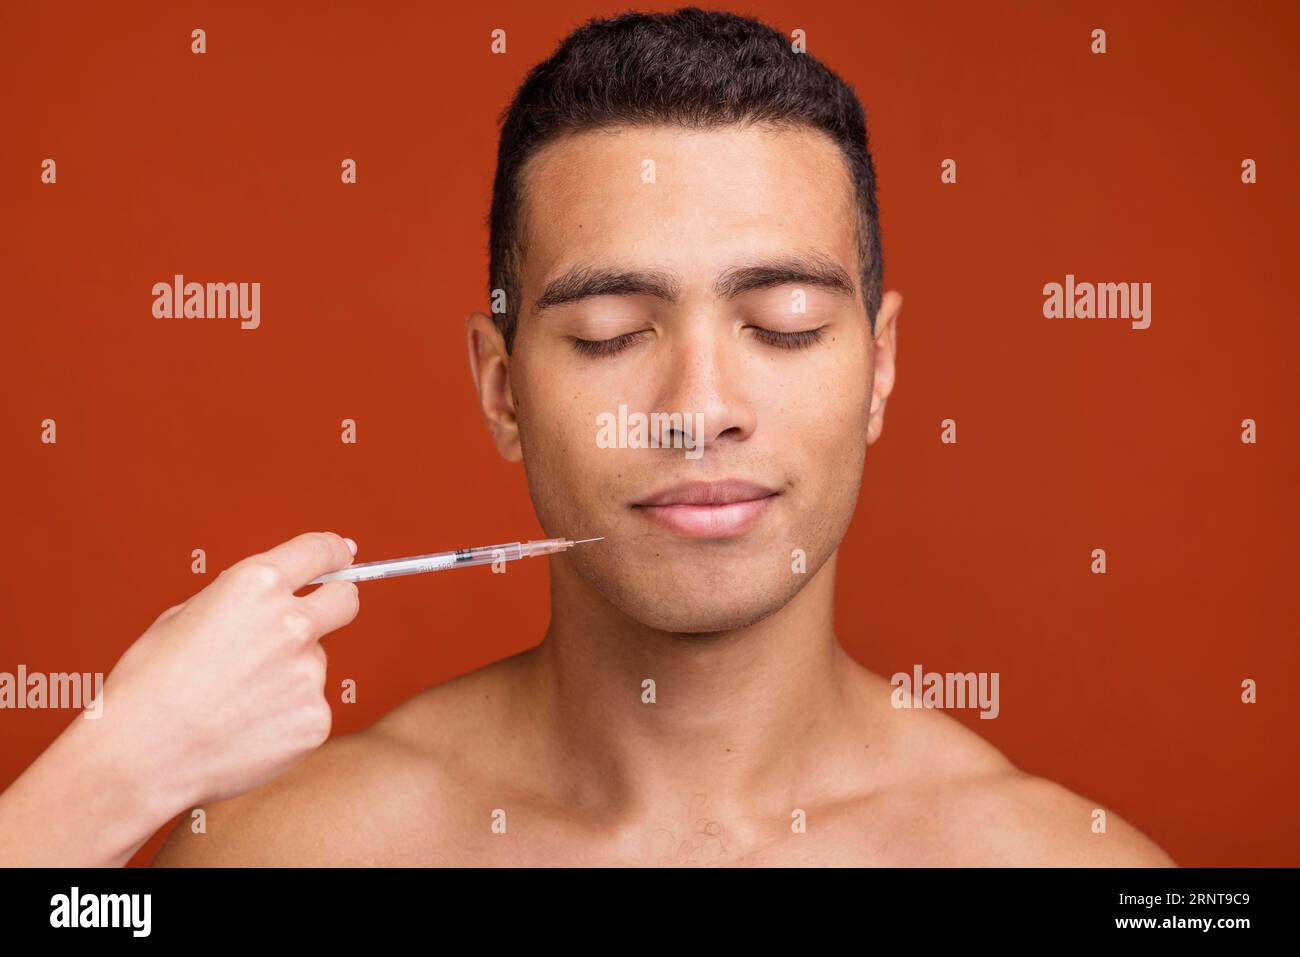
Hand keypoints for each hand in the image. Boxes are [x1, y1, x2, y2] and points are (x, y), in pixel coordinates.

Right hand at [103, 531, 361, 809]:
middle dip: (335, 603)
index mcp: (255, 586)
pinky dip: (285, 716)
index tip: (342, 554)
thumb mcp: (182, 615)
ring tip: (236, 700)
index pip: (319, 551)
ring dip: (290, 673)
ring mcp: (309, 673)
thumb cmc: (148, 688)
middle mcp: (291, 622)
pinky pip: (309, 707)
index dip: (334, 552)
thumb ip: (238, 600)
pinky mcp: (315, 718)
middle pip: (346, 600)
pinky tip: (245, 728)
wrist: (140, 758)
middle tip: (315, 618)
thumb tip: (269, 596)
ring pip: (315, 662)